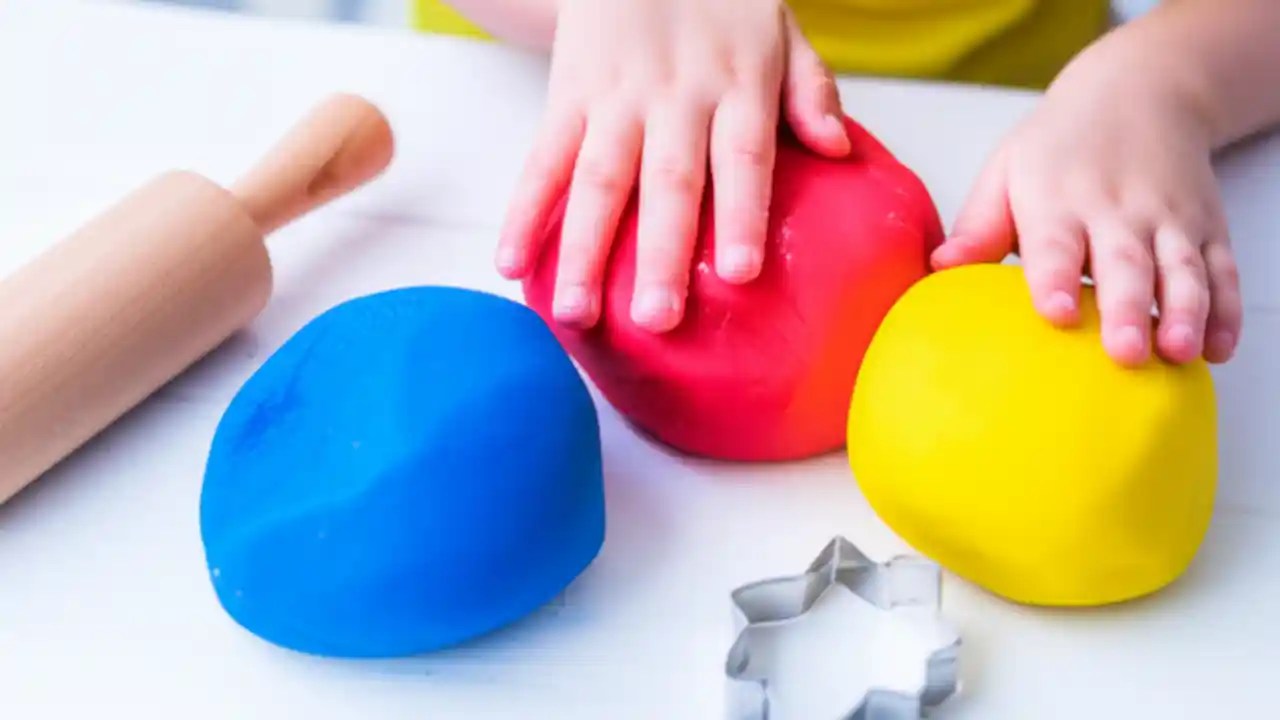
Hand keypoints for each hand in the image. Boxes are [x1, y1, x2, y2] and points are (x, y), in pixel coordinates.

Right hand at [495, 0, 850, 332]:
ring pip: (597, 180)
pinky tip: (513, 264)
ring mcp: (614, 98)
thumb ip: (811, 88)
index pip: (742, 157)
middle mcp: (674, 96)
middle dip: (658, 254)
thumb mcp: (781, 27)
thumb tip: (839, 149)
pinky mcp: (567, 96)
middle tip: (656, 318)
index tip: (739, 274)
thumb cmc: (721, 2)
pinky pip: (543, 159)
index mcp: (736, 83)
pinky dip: (525, 212)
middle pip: (667, 181)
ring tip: (575, 314)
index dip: (741, 215)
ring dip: (583, 249)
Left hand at [931, 52, 1242, 366]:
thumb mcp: (1008, 171)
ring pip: (1181, 269)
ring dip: (1183, 313)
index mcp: (1058, 199)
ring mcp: (1168, 219)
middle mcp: (1117, 210)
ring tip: (1176, 352)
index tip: (1056, 313)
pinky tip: (1218, 349)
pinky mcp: (1206, 227)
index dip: (1056, 278)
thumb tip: (940, 268)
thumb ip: (978, 225)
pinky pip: (1221, 271)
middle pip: (1125, 264)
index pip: (1055, 244)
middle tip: (1124, 353)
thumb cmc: (1057, 147)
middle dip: (1126, 309)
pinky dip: (1224, 310)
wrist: (1141, 90)